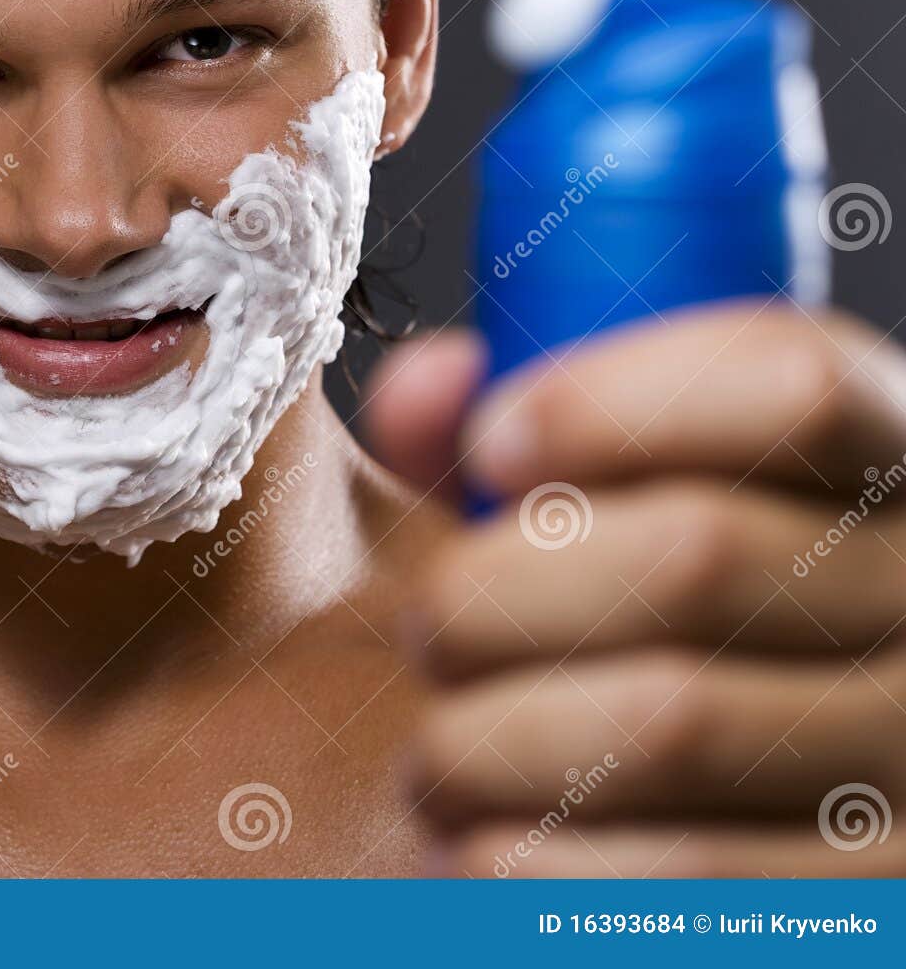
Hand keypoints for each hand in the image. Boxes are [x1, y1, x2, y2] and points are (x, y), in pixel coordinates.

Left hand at [364, 302, 905, 876]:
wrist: (726, 805)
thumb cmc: (618, 618)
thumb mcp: (589, 497)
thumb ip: (499, 428)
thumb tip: (429, 385)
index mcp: (873, 467)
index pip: (793, 385)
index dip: (612, 403)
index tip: (489, 445)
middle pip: (694, 556)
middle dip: (497, 590)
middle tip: (427, 627)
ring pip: (669, 724)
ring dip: (493, 739)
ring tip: (437, 753)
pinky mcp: (872, 901)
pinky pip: (677, 883)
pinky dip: (531, 861)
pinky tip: (478, 842)